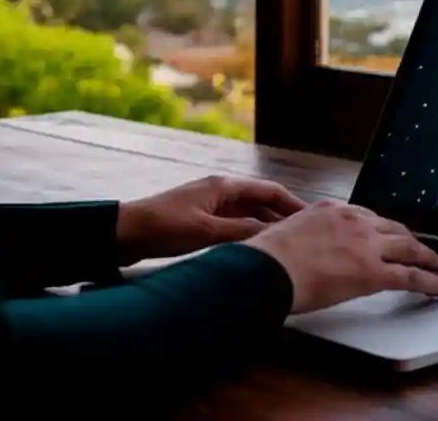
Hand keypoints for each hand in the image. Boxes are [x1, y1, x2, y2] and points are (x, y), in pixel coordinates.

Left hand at [116, 175, 306, 264]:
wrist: (123, 233)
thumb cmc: (162, 227)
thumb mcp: (206, 232)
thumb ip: (243, 232)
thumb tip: (277, 236)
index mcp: (224, 186)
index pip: (270, 191)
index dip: (294, 204)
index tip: (314, 219)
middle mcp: (220, 192)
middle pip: (262, 203)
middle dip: (283, 218)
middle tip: (305, 236)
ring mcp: (211, 206)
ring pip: (249, 216)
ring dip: (266, 228)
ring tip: (286, 246)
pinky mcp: (201, 221)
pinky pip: (235, 226)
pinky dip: (249, 235)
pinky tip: (257, 250)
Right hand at [242, 200, 437, 312]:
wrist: (266, 269)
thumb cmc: (266, 258)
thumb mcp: (287, 234)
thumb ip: (304, 237)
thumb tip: (302, 249)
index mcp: (331, 210)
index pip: (366, 216)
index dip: (381, 228)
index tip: (386, 233)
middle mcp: (353, 221)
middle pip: (392, 228)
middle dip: (408, 238)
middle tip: (417, 248)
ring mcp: (366, 245)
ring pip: (408, 247)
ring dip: (426, 256)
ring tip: (435, 264)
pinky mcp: (373, 272)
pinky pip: (410, 276)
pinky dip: (430, 282)